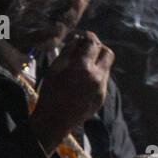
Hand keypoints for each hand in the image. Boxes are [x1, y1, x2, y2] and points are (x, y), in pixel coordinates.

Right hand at [28, 31, 112, 149]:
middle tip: (87, 49)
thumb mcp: (54, 69)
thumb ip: (68, 51)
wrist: (54, 121)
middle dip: (99, 48)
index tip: (83, 36)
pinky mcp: (102, 98)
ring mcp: (101, 88)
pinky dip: (95, 76)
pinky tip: (82, 81)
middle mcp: (97, 76)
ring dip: (97, 62)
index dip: (88, 37)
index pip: (93, 43)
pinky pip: (103, 81)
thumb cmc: (50, 93)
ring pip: (106, 67)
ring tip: (83, 66)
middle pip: (107, 53)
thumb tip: (78, 39)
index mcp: (83, 67)